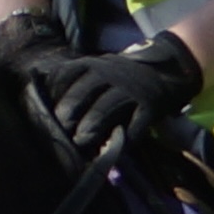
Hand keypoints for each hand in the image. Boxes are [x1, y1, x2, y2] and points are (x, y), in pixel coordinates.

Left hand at [0, 11, 202, 155]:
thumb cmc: (125, 74)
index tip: (44, 113)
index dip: (53, 95)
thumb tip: (46, 103)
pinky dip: (124, 138)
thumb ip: (78, 81)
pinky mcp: (150, 104)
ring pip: (104, 109)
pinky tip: (114, 149)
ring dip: (89, 129)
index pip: (65, 75)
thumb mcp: (101, 69)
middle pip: (81, 94)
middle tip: (58, 134)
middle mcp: (110, 73)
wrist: (169, 66)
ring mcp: (131, 89)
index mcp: (93, 64)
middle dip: (67, 116)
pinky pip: (135, 124)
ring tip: (80, 144)